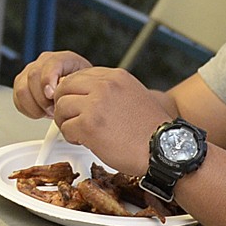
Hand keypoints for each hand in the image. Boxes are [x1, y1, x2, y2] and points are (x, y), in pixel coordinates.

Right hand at [11, 50, 92, 119]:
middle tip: (53, 110)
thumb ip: (73, 86)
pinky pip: (17, 99)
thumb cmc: (81, 89)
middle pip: (33, 76)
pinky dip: (28, 109)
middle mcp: (43, 62)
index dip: (48, 80)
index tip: (52, 96)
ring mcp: (30, 72)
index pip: (50, 64)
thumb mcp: (85, 86)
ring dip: (35, 106)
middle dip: (43, 99)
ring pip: (22, 89)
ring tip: (48, 111)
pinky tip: (40, 111)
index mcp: (62, 59)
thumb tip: (57, 93)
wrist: (76, 93)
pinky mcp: (21, 84)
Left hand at [49, 66, 170, 175]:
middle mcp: (105, 86)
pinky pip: (65, 128)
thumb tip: (86, 93)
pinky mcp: (89, 125)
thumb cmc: (151, 130)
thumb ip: (110, 90)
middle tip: (71, 118)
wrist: (164, 150)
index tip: (76, 104)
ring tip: (79, 132)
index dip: (73, 92)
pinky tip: (85, 141)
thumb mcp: (133, 95)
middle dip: (64, 104)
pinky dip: (71, 137)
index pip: (79, 75)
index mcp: (116, 77)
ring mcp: (96, 104)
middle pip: (65, 87)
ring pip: (61, 107)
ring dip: (66, 122)